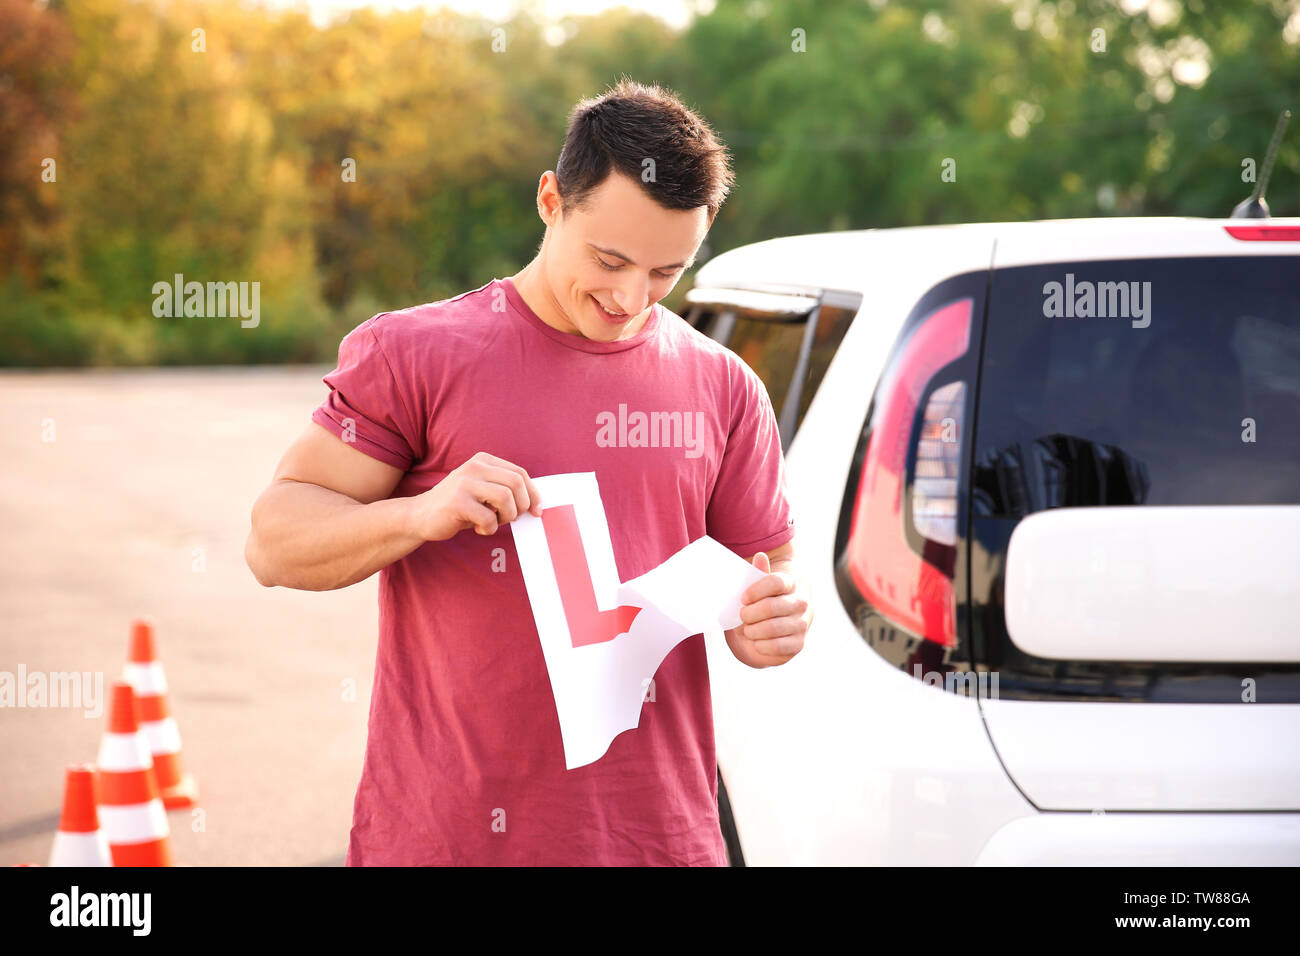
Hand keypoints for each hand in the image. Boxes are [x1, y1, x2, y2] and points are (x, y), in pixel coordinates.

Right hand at [408, 451, 541, 540]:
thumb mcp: (482, 489)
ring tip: (493, 522)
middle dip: (521, 506)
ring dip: (506, 517)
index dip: (533, 493)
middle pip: (516, 483)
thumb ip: (504, 489)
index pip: (519, 473)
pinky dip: (489, 529)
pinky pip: (489, 519)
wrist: (420, 515)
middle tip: (511, 518)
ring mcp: (465, 483)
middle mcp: (474, 467)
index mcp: (482, 460)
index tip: (536, 510)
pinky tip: (477, 528)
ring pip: (506, 499)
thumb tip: (536, 502)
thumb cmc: (458, 506)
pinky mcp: (458, 502)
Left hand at [725, 550, 810, 667]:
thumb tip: (760, 556)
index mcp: (790, 584)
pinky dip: (760, 645)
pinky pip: (776, 646)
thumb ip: (759, 573)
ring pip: (771, 628)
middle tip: (743, 616)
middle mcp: (800, 602)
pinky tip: (757, 641)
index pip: (775, 582)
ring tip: (748, 629)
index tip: (743, 598)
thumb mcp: (759, 588)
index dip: (755, 591)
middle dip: (749, 614)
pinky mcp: (798, 643)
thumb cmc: (763, 604)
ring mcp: (801, 623)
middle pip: (769, 607)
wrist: (777, 629)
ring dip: (752, 631)